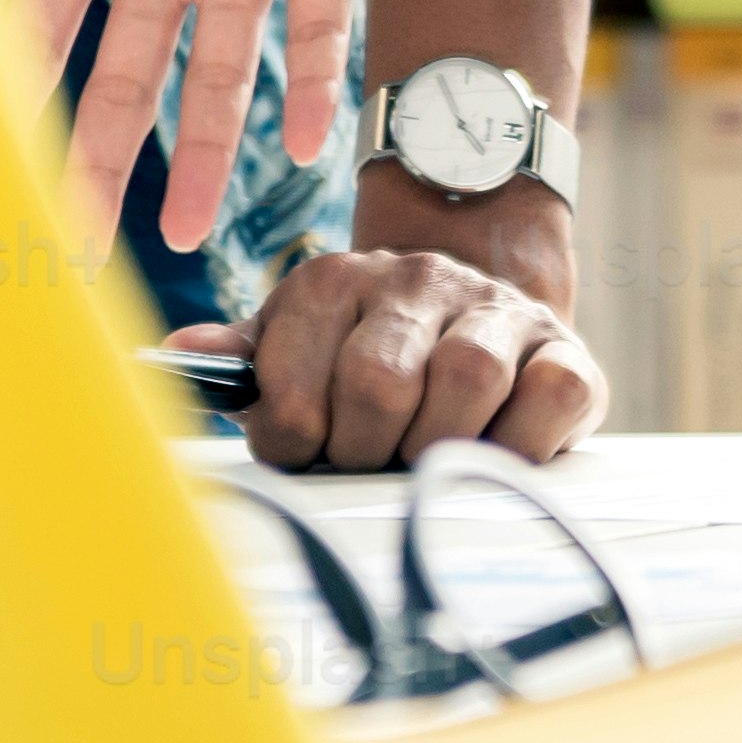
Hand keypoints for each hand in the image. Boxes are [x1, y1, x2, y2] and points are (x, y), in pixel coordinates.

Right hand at [0, 0, 475, 254]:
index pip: (48, 9)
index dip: (18, 76)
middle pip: (127, 70)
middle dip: (99, 155)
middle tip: (71, 241)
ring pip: (220, 72)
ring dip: (206, 152)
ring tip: (183, 235)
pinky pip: (323, 21)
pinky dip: (314, 79)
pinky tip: (302, 142)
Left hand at [228, 188, 602, 466]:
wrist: (473, 310)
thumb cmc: (368, 351)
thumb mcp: (293, 347)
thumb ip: (240, 361)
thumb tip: (178, 354)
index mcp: (331, 282)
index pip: (291, 385)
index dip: (292, 445)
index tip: (304, 454)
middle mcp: (415, 280)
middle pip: (378, 382)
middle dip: (364, 450)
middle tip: (367, 463)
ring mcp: (496, 310)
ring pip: (465, 379)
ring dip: (436, 447)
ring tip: (423, 458)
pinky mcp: (563, 348)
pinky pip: (551, 395)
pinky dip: (519, 443)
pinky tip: (491, 450)